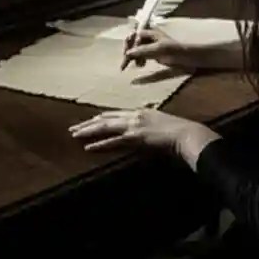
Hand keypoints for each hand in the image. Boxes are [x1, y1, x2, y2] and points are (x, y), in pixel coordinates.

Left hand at [68, 108, 220, 166]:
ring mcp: (133, 126)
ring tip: (75, 135)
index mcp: (140, 112)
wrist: (185, 134)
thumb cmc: (177, 130)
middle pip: (106, 118)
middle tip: (73, 128)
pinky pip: (113, 141)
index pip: (115, 114)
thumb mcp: (161, 122)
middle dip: (88, 123)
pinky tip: (88, 147)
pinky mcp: (134, 138)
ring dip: (88, 131)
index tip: (90, 120)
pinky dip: (100, 144)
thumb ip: (151, 121)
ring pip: (105, 127)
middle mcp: (134, 115)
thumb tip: (146, 124)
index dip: (101, 117)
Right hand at [121, 27, 198, 70]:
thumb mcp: (159, 50)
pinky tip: (140, 65)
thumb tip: (128, 54)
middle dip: (129, 51)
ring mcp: (150, 44)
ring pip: (135, 48)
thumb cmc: (176, 51)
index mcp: (150, 31)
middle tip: (126, 64)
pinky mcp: (153, 52)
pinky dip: (137, 59)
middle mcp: (149, 35)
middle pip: (132, 41)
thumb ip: (143, 50)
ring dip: (133, 56)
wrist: (189, 58)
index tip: (127, 58)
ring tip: (138, 66)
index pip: (133, 36)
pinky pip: (140, 54)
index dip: (129, 46)